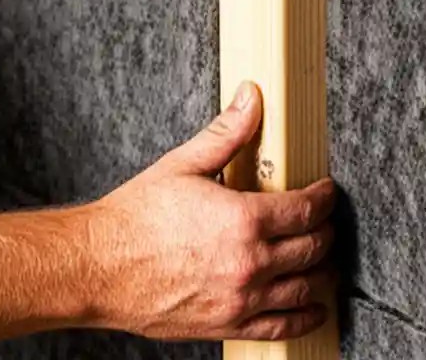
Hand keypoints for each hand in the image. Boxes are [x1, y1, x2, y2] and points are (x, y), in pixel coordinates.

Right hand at [87, 82, 336, 341]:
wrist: (98, 267)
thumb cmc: (135, 218)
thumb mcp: (183, 165)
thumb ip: (226, 134)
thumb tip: (252, 98)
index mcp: (244, 219)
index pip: (307, 209)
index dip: (325, 197)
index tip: (327, 192)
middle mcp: (250, 262)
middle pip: (314, 248)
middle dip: (326, 231)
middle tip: (325, 221)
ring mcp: (242, 298)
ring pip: (306, 288)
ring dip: (322, 271)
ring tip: (323, 260)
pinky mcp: (229, 325)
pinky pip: (283, 328)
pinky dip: (306, 317)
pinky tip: (315, 308)